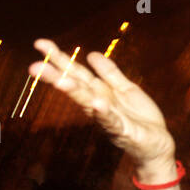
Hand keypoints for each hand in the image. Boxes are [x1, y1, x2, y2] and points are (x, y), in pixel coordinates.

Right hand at [30, 39, 174, 175]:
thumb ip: (110, 73)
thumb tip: (91, 54)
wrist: (156, 145)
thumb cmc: (139, 118)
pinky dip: (104, 112)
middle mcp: (99, 104)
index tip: (40, 44)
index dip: (59, 58)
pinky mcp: (124, 131)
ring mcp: (109, 118)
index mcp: (99, 92)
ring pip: (89, 103)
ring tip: (60, 80)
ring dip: (74, 92)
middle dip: (56, 76)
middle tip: (33, 67)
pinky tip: (97, 102)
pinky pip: (113, 120)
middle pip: (76, 86)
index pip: (77, 72)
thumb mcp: (126, 89)